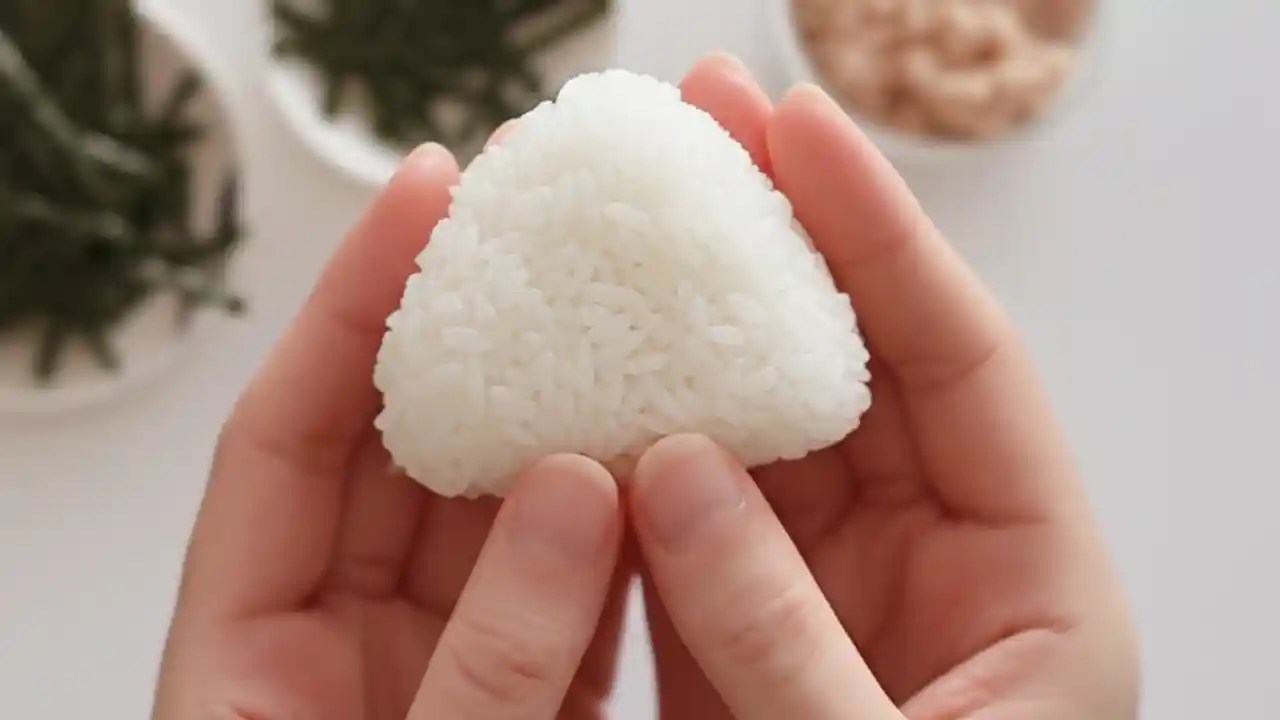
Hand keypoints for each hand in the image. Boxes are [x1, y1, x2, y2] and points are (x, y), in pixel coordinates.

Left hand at [152, 145, 627, 719]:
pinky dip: (633, 536)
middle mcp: (347, 642)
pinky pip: (586, 598)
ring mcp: (449, 670)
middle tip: (539, 218)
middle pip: (405, 453)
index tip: (422, 192)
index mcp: (250, 656)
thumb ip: (484, 658)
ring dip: (569, 425)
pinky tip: (681, 464)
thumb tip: (578, 489)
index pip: (286, 435)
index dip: (350, 303)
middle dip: (474, 332)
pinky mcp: (540, 706)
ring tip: (631, 316)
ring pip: (508, 516)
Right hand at [632, 57, 1140, 717]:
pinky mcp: (748, 643)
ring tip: (625, 233)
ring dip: (690, 339)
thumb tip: (678, 470)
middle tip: (697, 127)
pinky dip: (631, 459)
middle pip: (852, 370)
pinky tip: (577, 393)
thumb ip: (786, 635)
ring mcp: (830, 597)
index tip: (801, 128)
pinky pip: (690, 526)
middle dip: (775, 243)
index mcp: (1032, 585)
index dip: (881, 234)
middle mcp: (934, 568)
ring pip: (758, 438)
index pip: (959, 361)